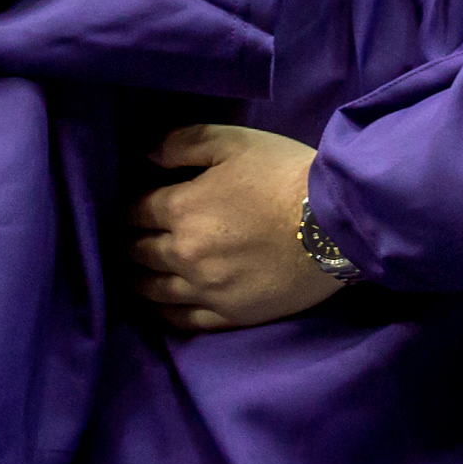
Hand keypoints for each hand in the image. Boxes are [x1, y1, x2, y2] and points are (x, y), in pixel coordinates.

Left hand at [127, 124, 345, 333]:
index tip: (132, 205)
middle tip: (127, 239)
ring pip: (153, 290)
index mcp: (180, 208)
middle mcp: (184, 253)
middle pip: (138, 252)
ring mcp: (206, 289)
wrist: (335, 224)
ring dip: (136, 279)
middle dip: (128, 242)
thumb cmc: (284, 175)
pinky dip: (163, 313)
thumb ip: (183, 143)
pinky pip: (183, 321)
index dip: (129, 205)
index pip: (134, 211)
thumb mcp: (233, 142)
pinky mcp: (230, 315)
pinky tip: (158, 307)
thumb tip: (146, 156)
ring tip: (132, 274)